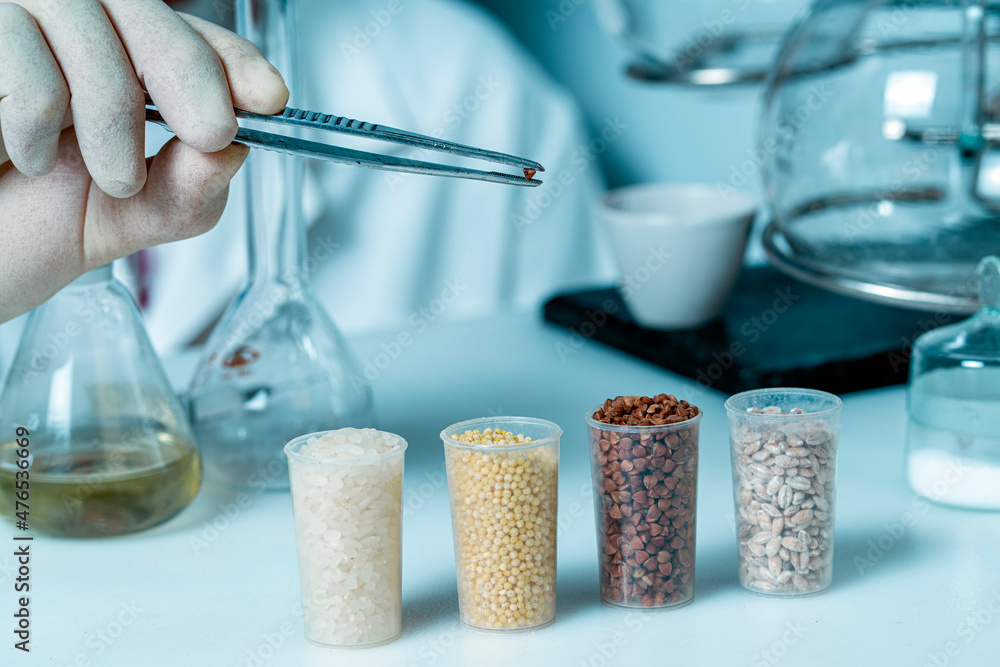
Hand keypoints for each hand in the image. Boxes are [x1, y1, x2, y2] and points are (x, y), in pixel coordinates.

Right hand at [0, 0, 288, 322]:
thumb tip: (231, 154)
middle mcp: (73, 29)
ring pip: (89, 29)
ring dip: (112, 119)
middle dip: (191, 77)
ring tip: (112, 178)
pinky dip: (37, 121)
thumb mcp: (134, 215)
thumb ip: (188, 190)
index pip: (191, 36)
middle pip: (149, 15)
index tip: (268, 98)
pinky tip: (28, 156)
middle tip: (211, 132)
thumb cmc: (32, 222)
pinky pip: (23, 59)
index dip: (232, 60)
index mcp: (122, 65)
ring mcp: (19, 20)